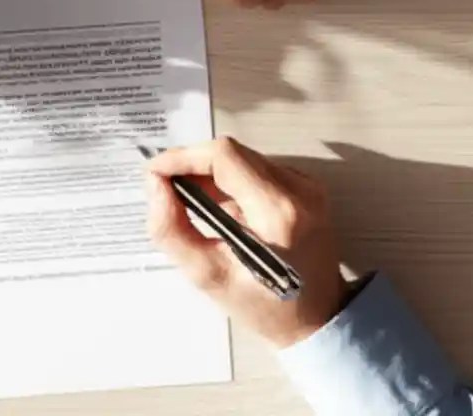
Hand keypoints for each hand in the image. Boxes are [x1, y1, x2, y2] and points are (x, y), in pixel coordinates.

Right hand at [145, 138, 346, 346]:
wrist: (317, 318)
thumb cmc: (264, 306)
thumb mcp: (208, 276)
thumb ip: (173, 230)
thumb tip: (155, 185)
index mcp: (277, 212)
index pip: (224, 157)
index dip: (183, 157)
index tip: (156, 173)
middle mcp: (299, 190)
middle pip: (232, 153)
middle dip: (193, 165)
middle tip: (168, 191)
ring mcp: (307, 186)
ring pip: (243, 158)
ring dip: (211, 174)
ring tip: (192, 204)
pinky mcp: (306, 188)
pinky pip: (257, 169)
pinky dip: (231, 181)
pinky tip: (221, 209)